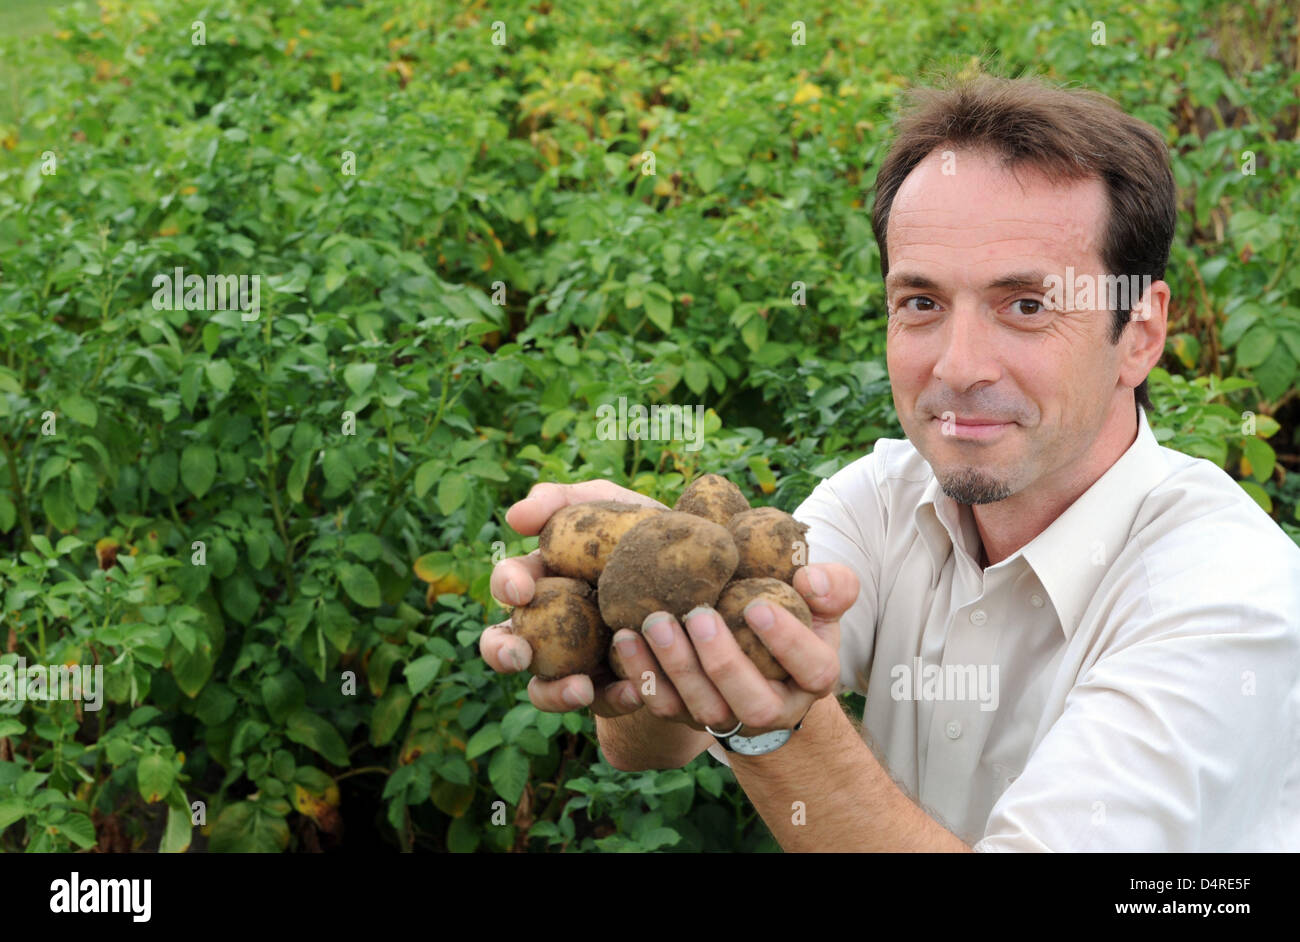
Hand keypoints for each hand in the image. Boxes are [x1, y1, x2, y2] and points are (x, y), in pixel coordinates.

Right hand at [478, 480, 666, 715]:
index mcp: (542, 581)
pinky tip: (635, 691)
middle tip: (518, 654)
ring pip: (544, 690)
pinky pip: (604, 703)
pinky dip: (615, 698)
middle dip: (502, 653)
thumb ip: (559, 500)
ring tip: (580, 688)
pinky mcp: (611, 688)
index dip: (505, 586)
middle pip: (503, 646)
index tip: (521, 590)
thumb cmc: (640, 530)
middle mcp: (548, 627)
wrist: (702, 574)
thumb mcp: (605, 505)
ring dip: (555, 693)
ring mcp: (576, 662)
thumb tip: (514, 517)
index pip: (508, 584)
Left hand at [611, 563, 858, 735]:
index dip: (787, 642)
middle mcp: (774, 709)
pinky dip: (642, 674)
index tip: (757, 606)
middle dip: (723, 662)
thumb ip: (832, 586)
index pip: (812, 669)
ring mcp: (729, 718)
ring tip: (655, 621)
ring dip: (677, 667)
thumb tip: (809, 580)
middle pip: (752, 704)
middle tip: (699, 614)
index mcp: (813, 678)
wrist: (756, 654)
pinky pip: (663, 706)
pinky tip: (626, 638)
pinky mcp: (688, 716)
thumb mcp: (820, 602)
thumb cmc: (790, 616)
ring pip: (703, 708)